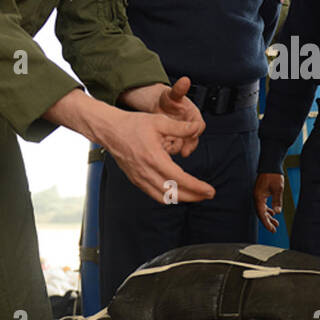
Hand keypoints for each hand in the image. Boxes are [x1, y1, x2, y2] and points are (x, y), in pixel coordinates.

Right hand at [43, 89, 213, 203]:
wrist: (110, 130)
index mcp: (154, 158)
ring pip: (163, 197)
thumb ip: (180, 127)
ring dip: (182, 199)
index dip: (196, 187)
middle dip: (194, 196)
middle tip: (208, 194)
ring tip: (196, 195)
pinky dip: (168, 197)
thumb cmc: (133, 124)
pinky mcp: (135, 180)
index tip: (209, 190)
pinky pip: (154, 194)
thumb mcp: (159, 121)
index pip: (180, 180)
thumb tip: (198, 127)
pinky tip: (177, 192)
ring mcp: (139, 178)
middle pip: (174, 193)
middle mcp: (146, 172)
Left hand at [120, 77, 204, 156]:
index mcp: (193, 115)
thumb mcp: (173, 93)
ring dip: (178, 149)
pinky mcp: (174, 141)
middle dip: (189, 145)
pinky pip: (174, 148)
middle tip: (185, 151)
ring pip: (184, 145)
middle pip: (194, 138)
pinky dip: (169, 150)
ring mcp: (182, 135)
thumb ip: (179, 89)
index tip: (193, 134)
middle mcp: (190, 127)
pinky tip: (163, 151)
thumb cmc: (168, 99)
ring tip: (170, 151)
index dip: (196, 130)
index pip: (199, 125)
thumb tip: (185, 80)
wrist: (158, 106)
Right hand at [254, 172, 284, 231]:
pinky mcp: (261, 193)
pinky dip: (268, 210)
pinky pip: (263, 205)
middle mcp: (257, 197)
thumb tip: (277, 212)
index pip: (261, 214)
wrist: (270, 165)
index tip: (271, 229)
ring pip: (262, 209)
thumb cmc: (273, 176)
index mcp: (258, 197)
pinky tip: (273, 213)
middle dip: (267, 222)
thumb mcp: (278, 189)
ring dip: (268, 217)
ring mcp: (258, 195)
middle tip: (274, 229)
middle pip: (261, 213)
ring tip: (275, 223)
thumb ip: (277, 201)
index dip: (266, 223)